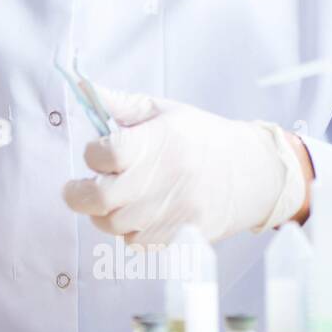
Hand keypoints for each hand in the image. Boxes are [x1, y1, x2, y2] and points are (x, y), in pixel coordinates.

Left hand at [62, 87, 307, 244]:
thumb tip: (82, 88)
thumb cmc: (202, 138)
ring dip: (102, 212)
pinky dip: (127, 231)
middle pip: (97, 199)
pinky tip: (137, 214)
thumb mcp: (164, 112)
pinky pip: (134, 243)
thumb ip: (120, 104)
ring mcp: (172, 213)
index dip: (92, 153)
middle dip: (78, 193)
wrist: (253, 172)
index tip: (98, 151)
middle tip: (78, 187)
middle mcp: (163, 179)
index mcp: (159, 142)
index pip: (104, 153)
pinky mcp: (180, 237)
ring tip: (114, 198)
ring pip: (111, 224)